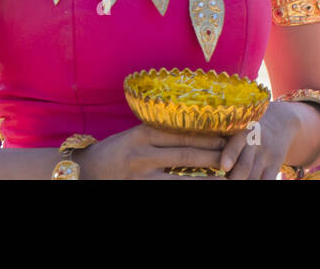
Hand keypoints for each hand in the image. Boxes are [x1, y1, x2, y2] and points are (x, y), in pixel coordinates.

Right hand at [76, 124, 225, 178]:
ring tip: (226, 178)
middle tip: (234, 157)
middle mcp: (144, 153)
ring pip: (181, 177)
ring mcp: (142, 175)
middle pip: (186, 154)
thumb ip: (162, 131)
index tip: (229, 136)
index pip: (184, 133)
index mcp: (145, 133)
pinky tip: (203, 186)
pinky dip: (188, 188)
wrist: (85, 171)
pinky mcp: (140, 189)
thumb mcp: (136, 134)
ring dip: (206, 178)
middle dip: (213, 156)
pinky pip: (169, 190)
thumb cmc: (116, 150)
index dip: (209, 136)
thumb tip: (199, 129)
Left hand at [219, 102, 301, 179]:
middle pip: (244, 167)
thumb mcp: (236, 122)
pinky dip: (259, 184)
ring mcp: (266, 155)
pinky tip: (250, 184)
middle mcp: (256, 142)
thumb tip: (192, 148)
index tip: (224, 166)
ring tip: (231, 185)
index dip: (231, 155)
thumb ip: (221, 135)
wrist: (281, 120)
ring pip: (253, 177)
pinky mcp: (275, 164)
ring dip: (243, 182)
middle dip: (233, 178)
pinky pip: (268, 180)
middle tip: (221, 182)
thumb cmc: (246, 123)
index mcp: (243, 129)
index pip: (237, 142)